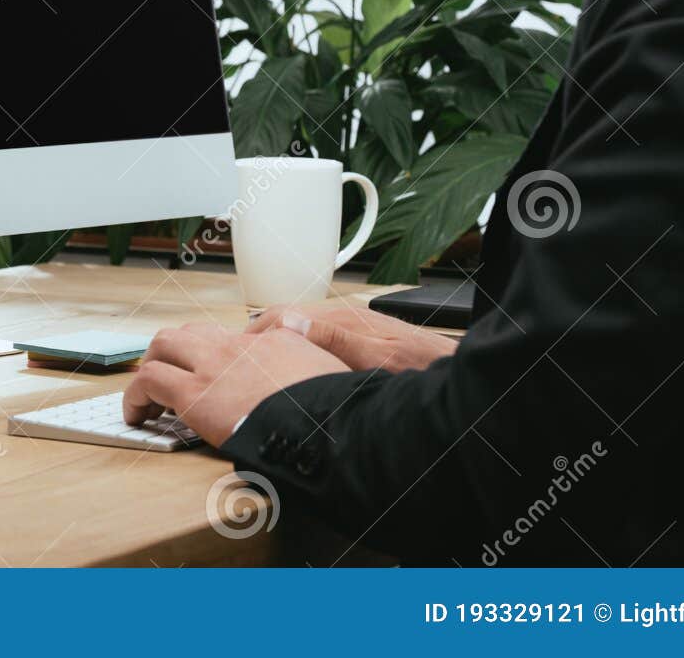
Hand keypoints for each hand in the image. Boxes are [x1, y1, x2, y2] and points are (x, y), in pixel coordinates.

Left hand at [122, 322, 350, 445]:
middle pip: (191, 332)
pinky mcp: (195, 393)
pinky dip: (135, 396)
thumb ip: (322, 362)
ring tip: (147, 396)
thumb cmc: (338, 410)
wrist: (329, 424)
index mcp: (276, 341)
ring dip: (151, 368)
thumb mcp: (337, 373)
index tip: (213, 376)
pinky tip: (137, 414)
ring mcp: (215, 364)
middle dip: (173, 352)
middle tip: (170, 377)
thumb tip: (330, 365)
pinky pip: (148, 380)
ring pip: (163, 345)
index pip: (233, 338)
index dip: (214, 357)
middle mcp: (240, 345)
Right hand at [246, 301, 458, 373]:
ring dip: (274, 339)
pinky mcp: (355, 337)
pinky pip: (313, 336)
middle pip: (285, 318)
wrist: (449, 368)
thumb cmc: (419, 366)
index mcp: (339, 320)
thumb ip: (334, 339)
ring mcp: (347, 326)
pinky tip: (290, 362)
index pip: (281, 316)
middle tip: (235, 355)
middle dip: (257, 333)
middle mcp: (341, 317)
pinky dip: (293, 346)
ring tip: (254, 359)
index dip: (253, 331)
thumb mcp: (375, 357)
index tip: (233, 348)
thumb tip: (292, 324)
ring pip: (298, 327)